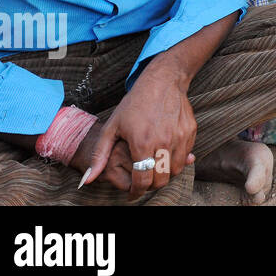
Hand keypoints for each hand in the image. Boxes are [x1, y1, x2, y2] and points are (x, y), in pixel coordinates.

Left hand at [81, 67, 196, 199]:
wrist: (164, 81)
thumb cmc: (135, 104)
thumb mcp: (112, 127)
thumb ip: (99, 156)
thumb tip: (86, 180)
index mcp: (142, 144)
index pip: (142, 181)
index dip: (136, 192)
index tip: (132, 194)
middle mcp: (163, 143)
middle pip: (161, 180)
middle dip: (150, 186)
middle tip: (143, 181)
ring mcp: (180, 137)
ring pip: (176, 170)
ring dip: (165, 175)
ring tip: (154, 169)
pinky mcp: (190, 132)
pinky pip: (186, 156)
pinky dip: (176, 161)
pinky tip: (166, 154)